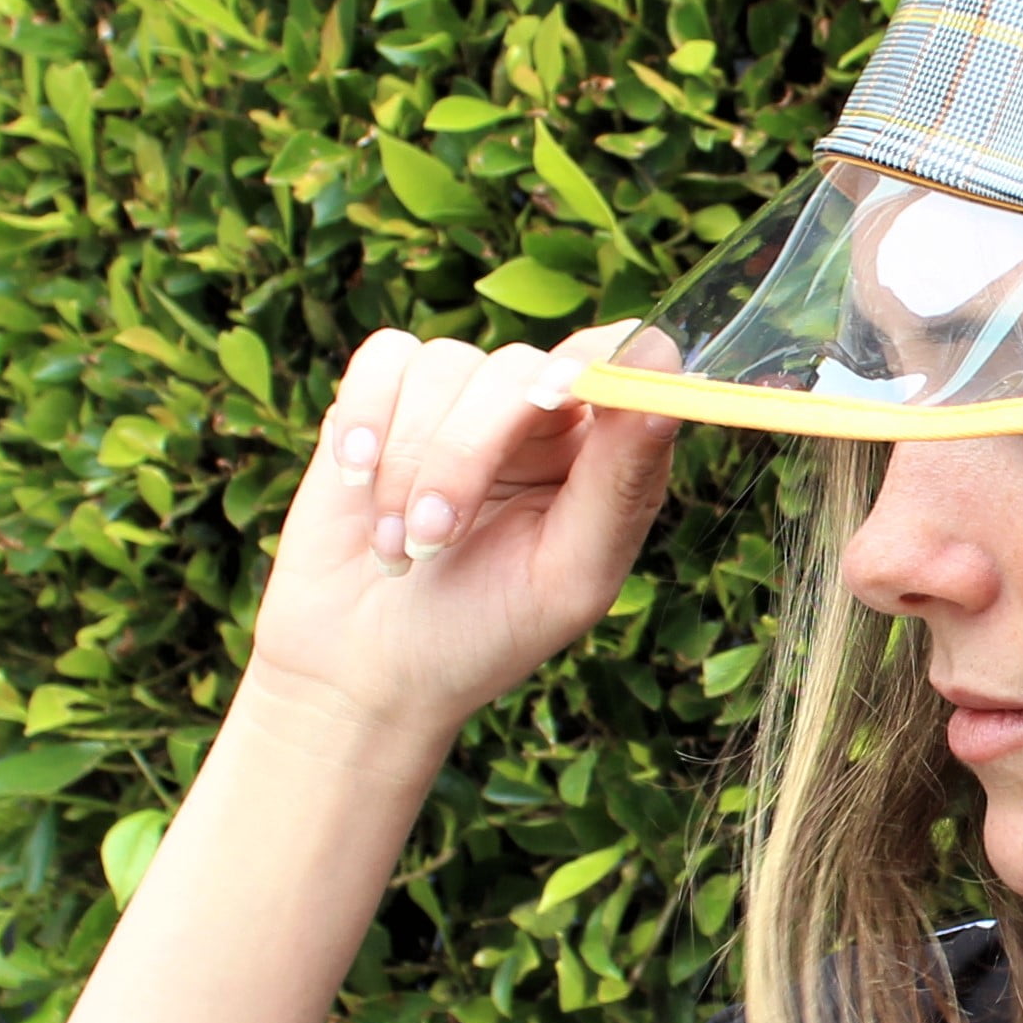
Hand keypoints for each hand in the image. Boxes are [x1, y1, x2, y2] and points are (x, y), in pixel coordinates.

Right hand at [241, 324, 684, 761]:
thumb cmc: (484, 632)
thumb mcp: (569, 577)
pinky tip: (357, 481)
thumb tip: (666, 390)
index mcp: (605, 453)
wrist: (363, 665)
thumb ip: (621, 481)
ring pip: (446, 366)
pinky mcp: (387, 396)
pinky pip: (385, 357)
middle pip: (523, 368)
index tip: (557, 400)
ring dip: (408, 462)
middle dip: (467, 453)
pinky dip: (365, 417)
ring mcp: (463, 399)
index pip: (627, 362)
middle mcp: (542, 414)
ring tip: (398, 547)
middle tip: (433, 540)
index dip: (599, 367)